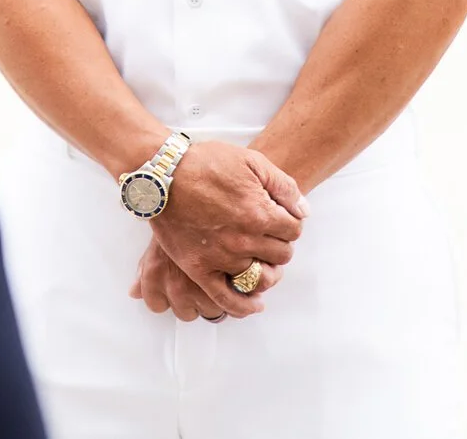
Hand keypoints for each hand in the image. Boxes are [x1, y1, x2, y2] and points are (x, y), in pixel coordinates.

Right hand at [146, 140, 304, 314]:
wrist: (162, 173)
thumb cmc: (205, 163)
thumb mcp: (251, 161)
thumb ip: (283, 186)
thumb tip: (303, 211)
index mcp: (259, 212)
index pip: (293, 230)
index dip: (290, 223)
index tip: (282, 219)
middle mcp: (243, 240)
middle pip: (281, 254)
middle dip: (280, 244)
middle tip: (270, 236)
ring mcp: (221, 257)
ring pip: (260, 276)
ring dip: (267, 269)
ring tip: (263, 261)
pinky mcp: (199, 268)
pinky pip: (226, 298)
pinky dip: (244, 306)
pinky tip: (255, 304)